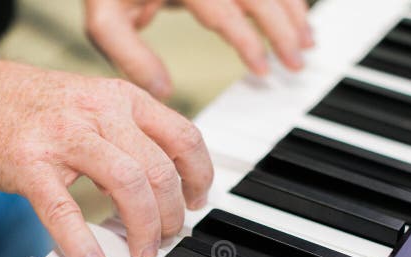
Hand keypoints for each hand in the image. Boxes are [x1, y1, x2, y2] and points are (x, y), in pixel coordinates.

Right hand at [0, 59, 212, 256]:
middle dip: (171, 214)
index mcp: (121, 99)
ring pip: (127, 183)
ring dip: (143, 227)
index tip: (197, 201)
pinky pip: (63, 209)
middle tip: (166, 237)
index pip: (183, 137)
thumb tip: (167, 182)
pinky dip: (82, 243)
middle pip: (159, 169)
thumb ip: (131, 134)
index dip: (198, 176)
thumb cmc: (35, 109)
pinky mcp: (29, 164)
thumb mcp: (94, 104)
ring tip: (141, 252)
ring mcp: (63, 137)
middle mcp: (99, 113)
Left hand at [84, 0, 313, 98]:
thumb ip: (130, 56)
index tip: (264, 71)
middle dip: (283, 29)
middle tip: (297, 64)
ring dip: (291, 10)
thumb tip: (164, 92)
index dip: (249, 42)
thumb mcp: (104, 20)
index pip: (224, 11)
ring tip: (306, 42)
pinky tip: (297, 14)